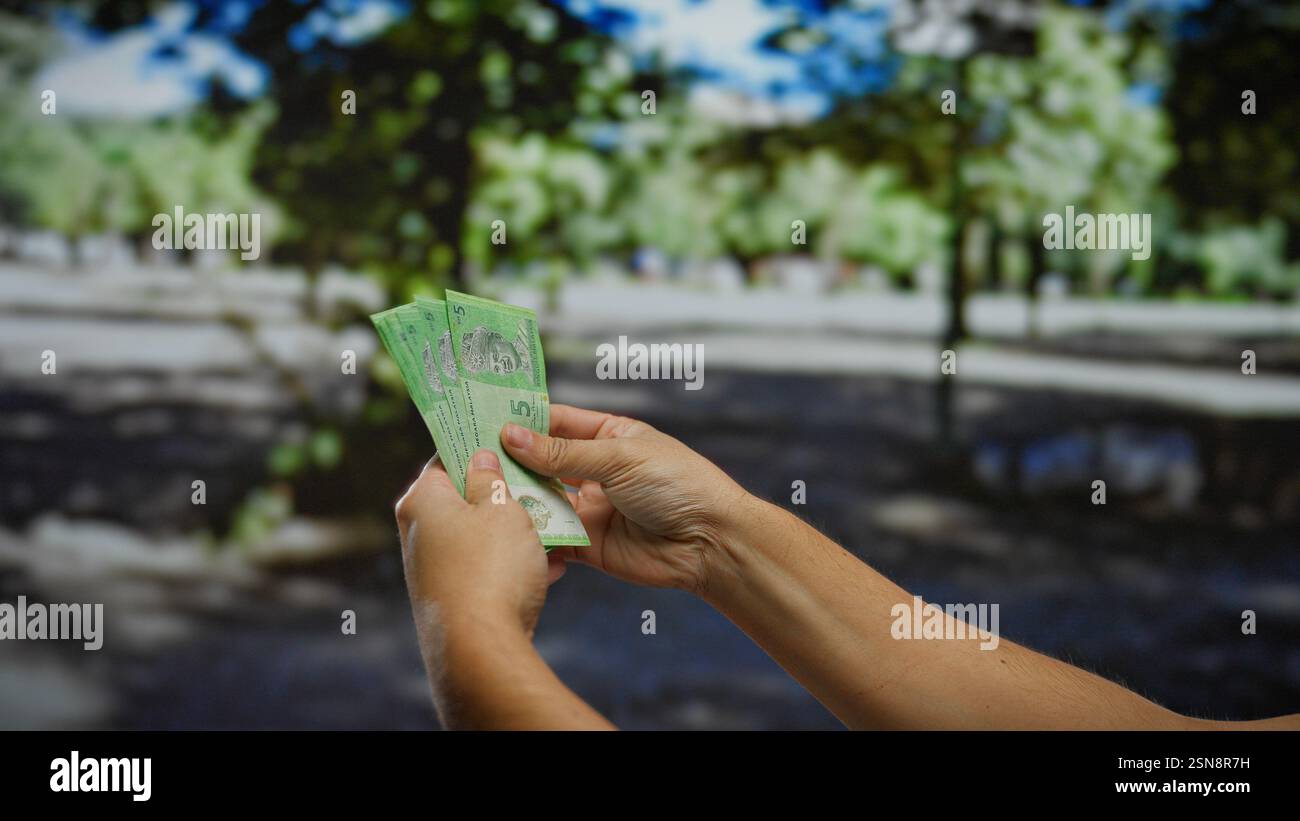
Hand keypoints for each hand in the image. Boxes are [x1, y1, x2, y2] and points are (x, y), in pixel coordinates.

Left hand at [394, 449, 564, 646]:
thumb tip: (479, 458)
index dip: (478, 446)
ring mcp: (432, 570)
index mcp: (421, 501)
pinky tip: (548, 568)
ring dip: (514, 532)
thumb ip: (490, 479)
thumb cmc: (490, 569)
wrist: (480, 651)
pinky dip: (511, 566)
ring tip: (551, 528)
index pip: (446, 458)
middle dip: (503, 493)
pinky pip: (484, 571)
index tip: (506, 439)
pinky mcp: (451, 600)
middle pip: (463, 498)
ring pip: (479, 537)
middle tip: (537, 484)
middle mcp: (418, 534)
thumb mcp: (500, 508)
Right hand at [500, 404, 749, 593]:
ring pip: (540, 499)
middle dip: (509, 459)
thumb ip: (562, 452)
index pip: (555, 422)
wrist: (709, 542)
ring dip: (515, 495)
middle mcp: (595, 470)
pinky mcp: (587, 544)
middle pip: (541, 461)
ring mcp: (589, 507)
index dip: (521, 420)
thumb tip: (511, 435)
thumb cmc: (676, 484)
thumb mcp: (618, 458)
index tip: (482, 417)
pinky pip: (551, 536)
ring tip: (477, 489)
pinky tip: (503, 527)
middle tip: (466, 455)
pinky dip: (530, 533)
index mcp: (608, 436)